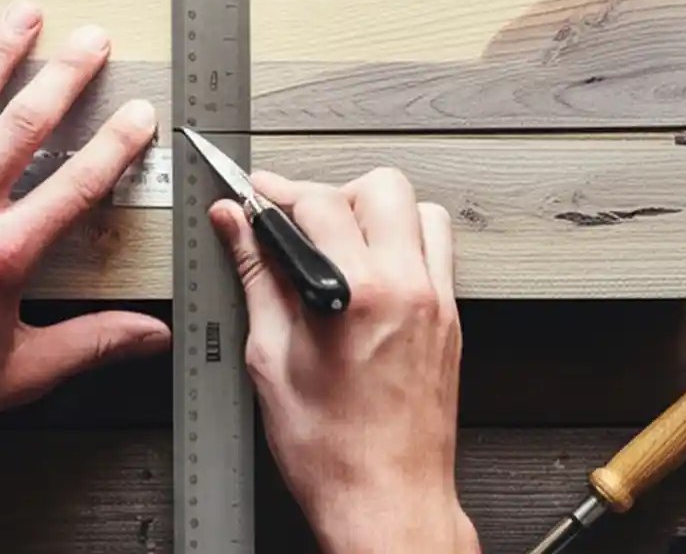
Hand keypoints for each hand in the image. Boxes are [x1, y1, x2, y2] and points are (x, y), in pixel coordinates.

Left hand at [0, 0, 169, 475]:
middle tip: (93, 39)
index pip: (77, 185)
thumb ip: (93, 344)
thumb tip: (153, 336)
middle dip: (65, 77)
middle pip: (25, 128)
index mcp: (3, 257)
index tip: (140, 114)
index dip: (116, 145)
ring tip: (23, 14)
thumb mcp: (21, 374)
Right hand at [209, 168, 478, 552]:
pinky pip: (437, 249)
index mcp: (358, 294)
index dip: (275, 191)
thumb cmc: (330, 450)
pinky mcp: (451, 320)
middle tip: (295, 220)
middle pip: (381, 186)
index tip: (253, 196)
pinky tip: (369, 271)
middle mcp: (409, 288)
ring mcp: (438, 302)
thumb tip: (234, 227)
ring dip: (375, 211)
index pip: (317, 202)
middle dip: (330, 192)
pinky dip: (403, 241)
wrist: (385, 499)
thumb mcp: (269, 356)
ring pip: (421, 208)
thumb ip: (255, 277)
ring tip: (338, 241)